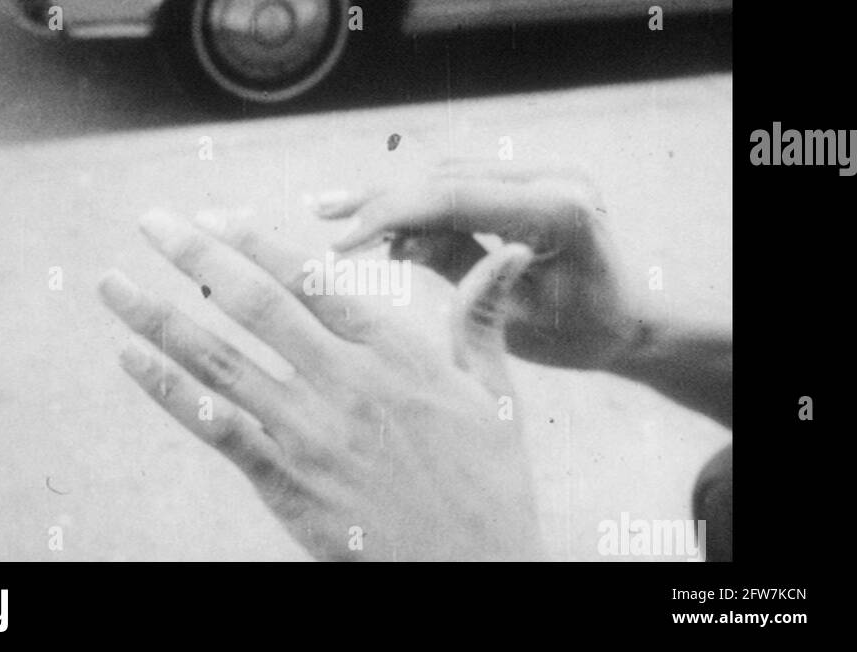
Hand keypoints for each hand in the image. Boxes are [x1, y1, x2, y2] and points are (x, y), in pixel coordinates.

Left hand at [99, 209, 543, 560]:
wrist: (478, 575)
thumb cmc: (492, 484)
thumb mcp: (498, 395)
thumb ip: (483, 318)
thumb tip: (509, 251)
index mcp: (397, 354)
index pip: (312, 279)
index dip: (254, 241)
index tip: (213, 216)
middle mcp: (346, 384)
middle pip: (254, 305)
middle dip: (194, 256)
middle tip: (150, 221)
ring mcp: (311, 435)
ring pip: (219, 362)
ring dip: (157, 318)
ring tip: (111, 286)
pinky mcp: (289, 485)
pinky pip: (215, 430)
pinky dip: (168, 391)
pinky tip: (130, 360)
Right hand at [316, 159, 642, 368]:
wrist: (628, 320)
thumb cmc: (580, 335)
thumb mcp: (514, 319)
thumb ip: (459, 271)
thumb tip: (397, 238)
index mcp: (558, 211)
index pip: (458, 198)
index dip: (393, 214)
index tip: (342, 238)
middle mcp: (553, 176)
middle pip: (448, 177)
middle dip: (382, 198)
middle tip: (323, 212)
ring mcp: (544, 171)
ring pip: (450, 173)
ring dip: (394, 194)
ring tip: (336, 210)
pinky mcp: (530, 178)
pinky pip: (464, 181)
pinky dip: (420, 200)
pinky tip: (381, 216)